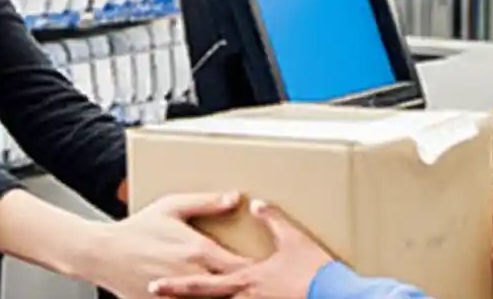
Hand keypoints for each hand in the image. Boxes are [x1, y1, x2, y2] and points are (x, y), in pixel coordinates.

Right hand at [79, 192, 250, 298]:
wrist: (103, 253)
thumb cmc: (138, 228)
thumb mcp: (172, 206)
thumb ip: (206, 202)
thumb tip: (235, 197)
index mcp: (199, 251)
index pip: (241, 267)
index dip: (258, 270)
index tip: (270, 269)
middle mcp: (192, 276)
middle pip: (232, 290)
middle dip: (246, 289)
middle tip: (263, 287)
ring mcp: (178, 296)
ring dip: (226, 297)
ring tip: (243, 294)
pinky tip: (210, 298)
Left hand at [149, 199, 332, 298]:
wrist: (336, 296)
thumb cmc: (315, 271)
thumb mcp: (293, 239)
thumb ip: (271, 219)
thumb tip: (254, 203)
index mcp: (246, 280)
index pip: (203, 284)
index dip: (177, 285)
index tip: (156, 283)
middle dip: (180, 298)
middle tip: (156, 292)